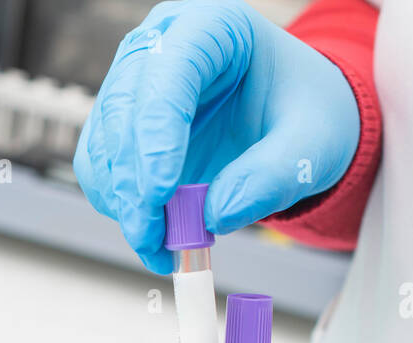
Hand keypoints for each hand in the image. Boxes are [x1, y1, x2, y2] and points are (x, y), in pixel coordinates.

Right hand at [74, 0, 359, 272]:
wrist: (294, 119)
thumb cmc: (305, 112)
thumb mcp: (311, 144)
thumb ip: (272, 177)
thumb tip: (214, 215)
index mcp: (213, 26)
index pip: (167, 72)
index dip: (156, 136)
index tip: (160, 195)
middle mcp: (161, 46)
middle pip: (123, 110)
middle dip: (132, 183)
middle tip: (153, 237)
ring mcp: (134, 84)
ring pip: (103, 143)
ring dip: (122, 201)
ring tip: (160, 245)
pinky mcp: (120, 124)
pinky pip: (101, 167)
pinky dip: (119, 205)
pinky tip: (152, 232)